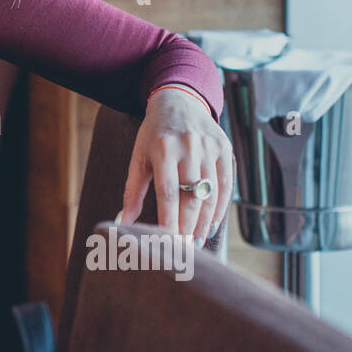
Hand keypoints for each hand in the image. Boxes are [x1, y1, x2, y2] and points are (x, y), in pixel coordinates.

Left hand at [119, 87, 235, 244]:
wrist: (179, 102)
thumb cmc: (153, 135)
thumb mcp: (139, 157)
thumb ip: (133, 191)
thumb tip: (124, 222)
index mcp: (164, 148)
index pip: (168, 193)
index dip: (169, 221)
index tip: (167, 243)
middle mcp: (189, 147)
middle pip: (192, 197)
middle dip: (188, 227)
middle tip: (183, 249)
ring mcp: (210, 147)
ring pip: (212, 194)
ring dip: (205, 222)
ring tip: (195, 240)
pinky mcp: (225, 148)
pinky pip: (227, 185)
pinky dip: (220, 208)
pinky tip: (211, 224)